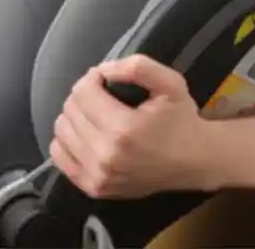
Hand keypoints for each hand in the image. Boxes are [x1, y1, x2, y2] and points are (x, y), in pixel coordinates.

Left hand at [49, 55, 219, 198]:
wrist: (195, 162)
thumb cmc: (181, 120)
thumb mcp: (170, 83)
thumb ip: (137, 68)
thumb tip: (103, 70)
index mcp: (122, 129)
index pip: (83, 92)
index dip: (93, 78)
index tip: (106, 80)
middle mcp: (105, 155)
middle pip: (70, 110)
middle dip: (84, 95)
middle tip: (103, 96)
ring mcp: (97, 175)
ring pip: (61, 130)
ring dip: (75, 116)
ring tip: (96, 115)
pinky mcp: (93, 187)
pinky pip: (59, 156)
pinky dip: (68, 140)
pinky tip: (87, 134)